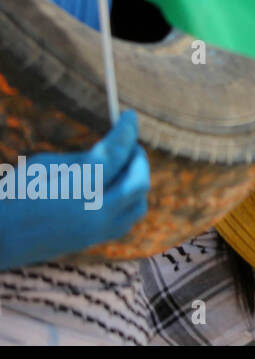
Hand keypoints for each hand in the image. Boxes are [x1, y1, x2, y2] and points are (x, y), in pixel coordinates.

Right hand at [0, 109, 149, 269]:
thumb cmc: (12, 195)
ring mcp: (95, 233)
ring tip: (122, 164)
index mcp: (77, 190)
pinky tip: (113, 188)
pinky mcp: (92, 243)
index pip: (116, 154)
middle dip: (137, 158)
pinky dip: (129, 201)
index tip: (130, 115)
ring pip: (138, 205)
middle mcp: (94, 214)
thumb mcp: (43, 167)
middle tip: (129, 141)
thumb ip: (83, 159)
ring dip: (136, 180)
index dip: (127, 131)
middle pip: (137, 182)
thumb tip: (113, 147)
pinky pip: (126, 220)